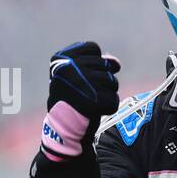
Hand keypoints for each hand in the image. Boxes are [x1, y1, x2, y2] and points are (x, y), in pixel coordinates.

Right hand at [41, 41, 121, 159]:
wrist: (62, 130)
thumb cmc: (71, 99)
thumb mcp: (77, 76)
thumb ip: (95, 63)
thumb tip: (115, 63)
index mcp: (61, 58)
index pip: (93, 48)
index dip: (95, 63)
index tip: (82, 76)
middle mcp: (68, 68)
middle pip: (105, 65)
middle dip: (102, 80)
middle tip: (86, 92)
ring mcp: (81, 84)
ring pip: (112, 82)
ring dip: (107, 93)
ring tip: (90, 101)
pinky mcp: (92, 101)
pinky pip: (114, 99)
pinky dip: (108, 107)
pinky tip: (94, 111)